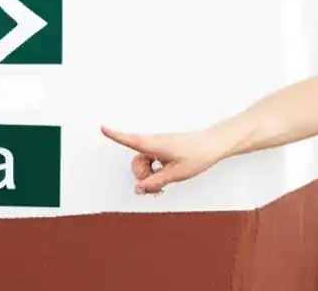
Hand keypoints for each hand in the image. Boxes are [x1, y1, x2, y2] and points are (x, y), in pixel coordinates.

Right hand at [101, 125, 224, 194]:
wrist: (215, 145)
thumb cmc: (198, 155)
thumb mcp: (176, 174)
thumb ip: (155, 183)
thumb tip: (138, 189)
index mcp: (155, 145)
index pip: (131, 140)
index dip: (115, 135)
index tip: (102, 128)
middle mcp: (155, 143)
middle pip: (136, 162)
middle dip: (142, 177)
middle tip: (156, 189)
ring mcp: (159, 147)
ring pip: (144, 164)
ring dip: (150, 176)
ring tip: (163, 185)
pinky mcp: (164, 150)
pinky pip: (152, 162)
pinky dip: (155, 172)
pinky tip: (166, 179)